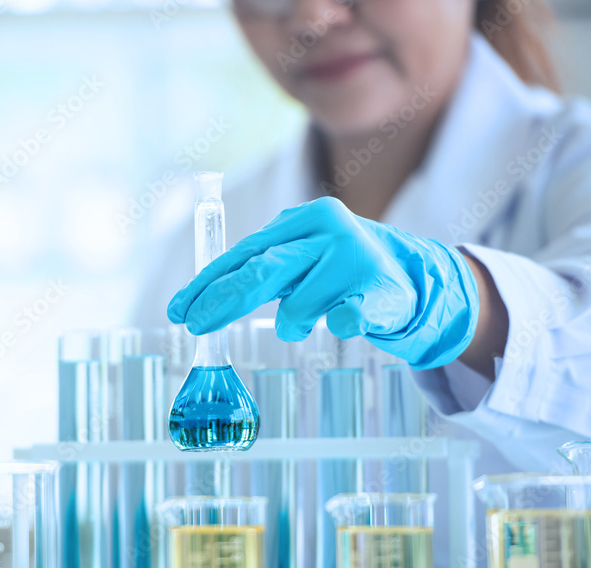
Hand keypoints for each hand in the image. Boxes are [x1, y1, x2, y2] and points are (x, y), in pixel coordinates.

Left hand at [167, 197, 478, 369]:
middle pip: (263, 271)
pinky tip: (342, 320)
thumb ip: (258, 268)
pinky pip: (341, 320)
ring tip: (312, 316)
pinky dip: (334, 325)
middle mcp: (330, 232)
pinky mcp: (378, 293)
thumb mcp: (299, 257)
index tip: (180, 310)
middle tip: (196, 326)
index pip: (245, 253)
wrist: (410, 279)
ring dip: (294, 323)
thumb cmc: (337, 269)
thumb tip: (198, 300)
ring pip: (296, 308)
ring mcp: (355, 260)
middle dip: (223, 301)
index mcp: (305, 219)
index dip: (208, 283)